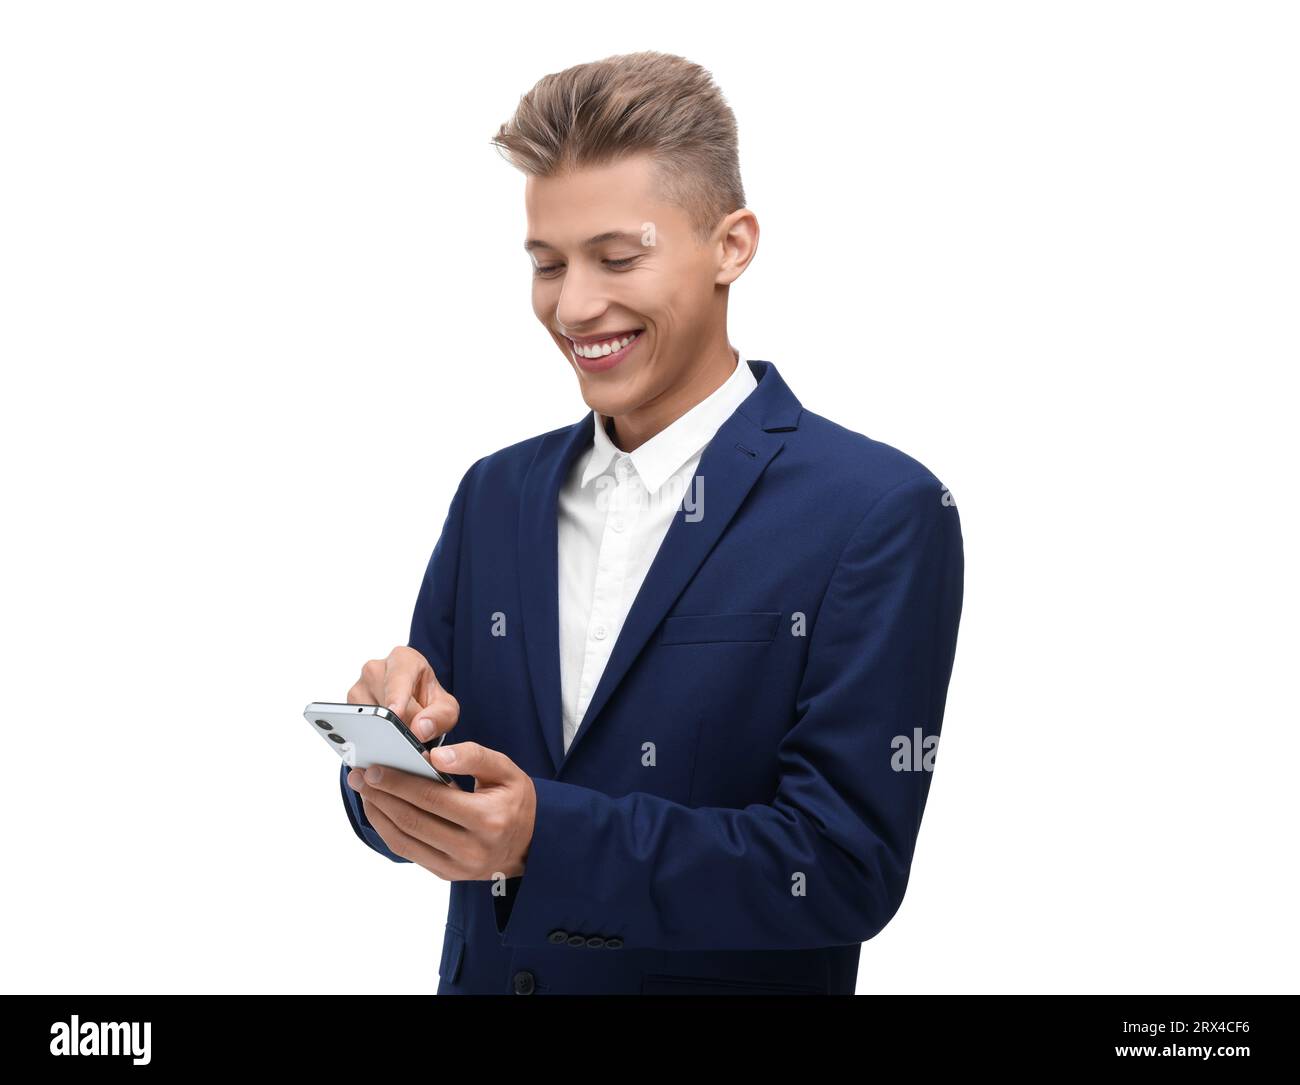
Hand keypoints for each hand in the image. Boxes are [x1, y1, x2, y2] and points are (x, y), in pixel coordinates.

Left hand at [345, 743, 535, 880]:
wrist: (531, 843)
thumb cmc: (515, 801)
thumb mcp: (506, 770)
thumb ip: (474, 756)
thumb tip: (436, 755)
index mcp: (488, 819)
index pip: (433, 798)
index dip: (399, 782)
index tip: (375, 767)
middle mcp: (472, 848)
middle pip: (413, 819)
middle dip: (381, 795)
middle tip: (359, 774)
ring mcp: (457, 866)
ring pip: (404, 839)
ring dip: (378, 813)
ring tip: (364, 790)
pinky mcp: (446, 873)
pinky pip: (408, 852)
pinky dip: (387, 830)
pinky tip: (379, 810)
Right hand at [347, 645, 458, 741]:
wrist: (413, 706)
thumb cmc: (429, 701)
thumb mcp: (446, 708)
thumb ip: (440, 717)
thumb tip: (420, 729)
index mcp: (403, 659)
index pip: (398, 677)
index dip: (396, 696)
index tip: (395, 712)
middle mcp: (376, 668)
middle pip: (384, 702)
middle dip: (398, 725)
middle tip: (410, 739)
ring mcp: (359, 687)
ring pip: (369, 717)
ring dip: (385, 732)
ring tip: (399, 735)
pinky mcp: (349, 706)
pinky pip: (359, 725)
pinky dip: (372, 736)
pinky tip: (384, 738)